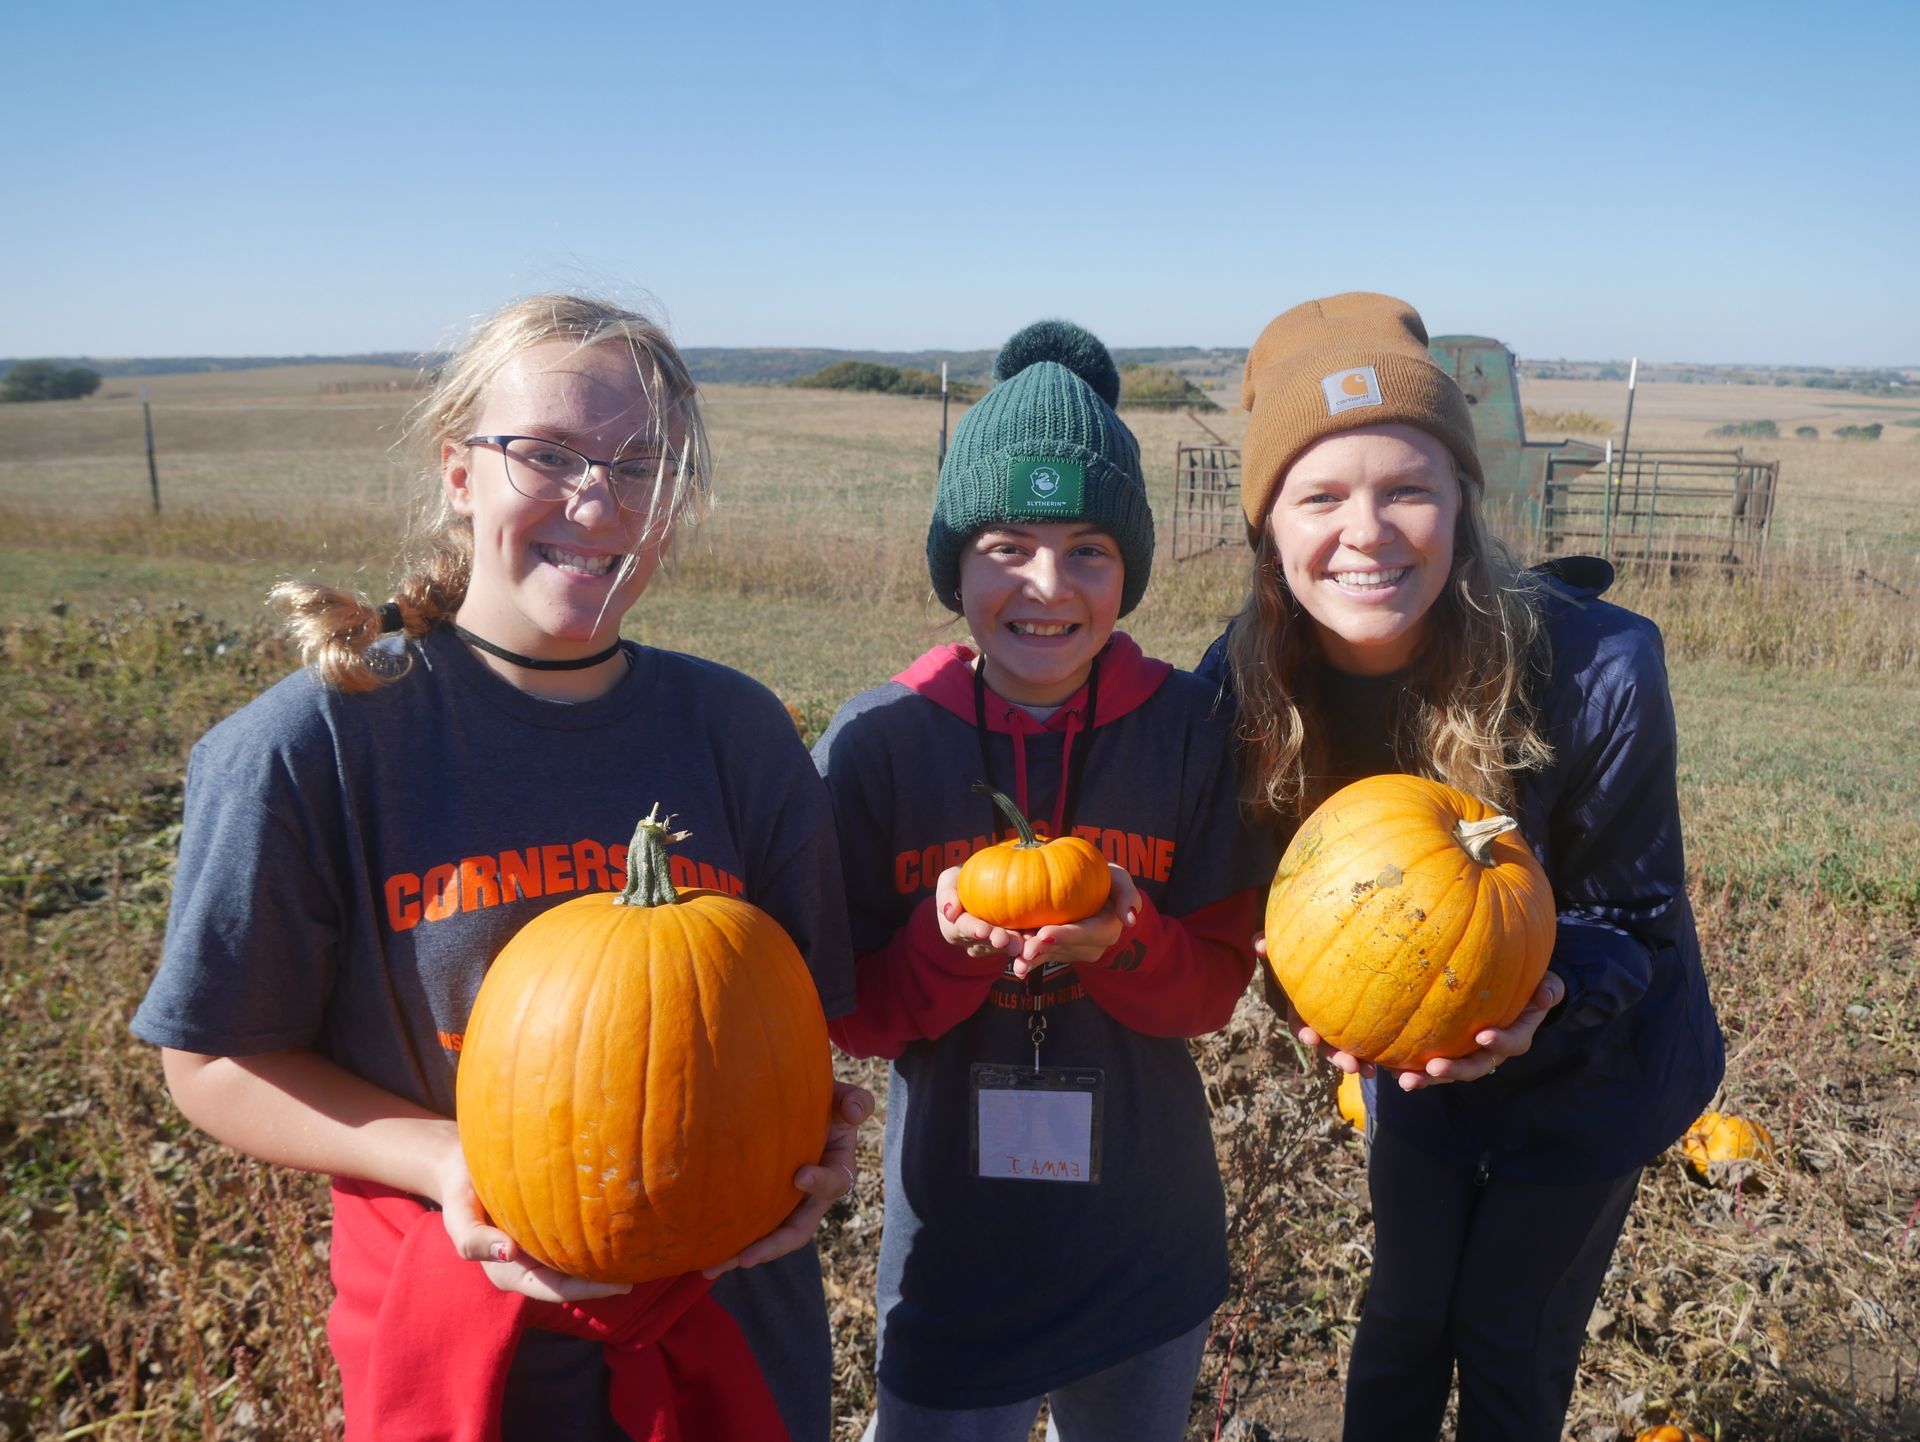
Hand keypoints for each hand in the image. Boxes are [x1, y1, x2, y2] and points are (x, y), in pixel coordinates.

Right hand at [432, 1130, 631, 1301]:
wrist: (463, 1163)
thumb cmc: (461, 1189)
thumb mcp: (457, 1214)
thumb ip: (473, 1238)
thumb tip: (506, 1252)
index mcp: (509, 1270)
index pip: (555, 1289)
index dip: (588, 1290)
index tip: (621, 1285)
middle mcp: (529, 1263)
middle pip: (574, 1280)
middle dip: (606, 1280)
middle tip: (644, 1269)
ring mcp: (540, 1246)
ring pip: (578, 1260)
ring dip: (606, 1260)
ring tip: (643, 1251)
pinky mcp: (548, 1225)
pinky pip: (575, 1235)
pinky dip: (596, 1235)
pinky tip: (623, 1225)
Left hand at [702, 1079, 874, 1277]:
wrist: (791, 1103)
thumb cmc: (818, 1100)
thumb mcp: (839, 1097)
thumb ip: (853, 1101)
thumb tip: (853, 1112)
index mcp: (836, 1170)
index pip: (833, 1183)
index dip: (819, 1183)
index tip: (799, 1175)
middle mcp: (812, 1196)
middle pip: (797, 1230)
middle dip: (772, 1246)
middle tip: (746, 1258)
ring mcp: (787, 1204)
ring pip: (769, 1238)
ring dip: (743, 1254)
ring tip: (710, 1268)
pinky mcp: (765, 1205)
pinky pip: (750, 1228)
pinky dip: (730, 1242)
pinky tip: (701, 1254)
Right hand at [933, 867, 1022, 961]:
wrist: (985, 883)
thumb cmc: (962, 880)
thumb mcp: (949, 881)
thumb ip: (946, 894)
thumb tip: (949, 912)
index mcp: (955, 928)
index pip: (963, 929)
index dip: (973, 930)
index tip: (982, 930)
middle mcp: (974, 941)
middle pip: (985, 942)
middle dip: (995, 941)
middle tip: (1003, 940)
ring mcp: (993, 945)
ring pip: (1004, 947)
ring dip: (1012, 944)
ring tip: (1020, 943)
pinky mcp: (1012, 942)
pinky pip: (1020, 943)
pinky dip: (1027, 941)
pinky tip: (1035, 938)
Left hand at [1013, 865, 1138, 974]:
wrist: (1089, 886)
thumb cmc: (1105, 878)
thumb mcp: (1120, 879)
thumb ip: (1128, 895)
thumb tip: (1130, 919)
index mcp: (1105, 930)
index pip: (1085, 933)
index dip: (1066, 935)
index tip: (1045, 933)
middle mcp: (1090, 946)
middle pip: (1064, 948)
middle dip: (1044, 950)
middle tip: (1025, 949)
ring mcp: (1072, 951)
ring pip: (1050, 955)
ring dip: (1033, 959)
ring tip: (1016, 960)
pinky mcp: (1056, 951)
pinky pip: (1041, 956)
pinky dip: (1027, 960)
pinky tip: (1014, 965)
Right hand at [1253, 932, 1374, 1077]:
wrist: (1349, 951)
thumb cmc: (1314, 951)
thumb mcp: (1295, 948)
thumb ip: (1275, 946)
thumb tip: (1257, 943)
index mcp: (1305, 1008)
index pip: (1300, 1024)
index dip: (1304, 1032)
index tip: (1311, 1037)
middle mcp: (1324, 1024)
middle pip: (1327, 1045)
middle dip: (1336, 1057)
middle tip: (1350, 1065)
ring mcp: (1345, 1029)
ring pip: (1349, 1051)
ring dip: (1358, 1063)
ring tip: (1370, 1071)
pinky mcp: (1368, 1029)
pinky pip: (1374, 1046)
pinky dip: (1384, 1057)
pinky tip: (1398, 1065)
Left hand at [1394, 971, 1565, 1091]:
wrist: (1511, 990)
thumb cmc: (1530, 986)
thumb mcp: (1546, 984)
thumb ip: (1549, 990)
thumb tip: (1545, 996)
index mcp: (1516, 1037)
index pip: (1511, 1044)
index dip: (1499, 1042)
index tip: (1483, 1035)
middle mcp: (1491, 1051)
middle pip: (1474, 1067)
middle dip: (1454, 1070)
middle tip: (1433, 1068)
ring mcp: (1468, 1054)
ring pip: (1449, 1071)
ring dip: (1427, 1078)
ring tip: (1404, 1080)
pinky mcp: (1448, 1050)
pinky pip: (1430, 1062)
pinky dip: (1412, 1067)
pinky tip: (1390, 1069)